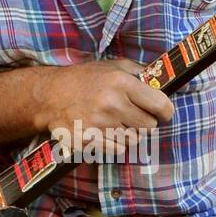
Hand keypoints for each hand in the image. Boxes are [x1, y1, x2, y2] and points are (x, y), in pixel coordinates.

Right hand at [35, 57, 174, 158]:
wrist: (50, 95)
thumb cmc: (85, 79)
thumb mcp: (113, 66)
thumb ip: (139, 73)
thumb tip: (162, 82)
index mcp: (121, 82)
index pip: (160, 105)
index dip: (166, 112)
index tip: (162, 113)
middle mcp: (112, 104)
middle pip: (149, 127)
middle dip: (144, 122)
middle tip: (132, 116)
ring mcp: (99, 124)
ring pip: (134, 140)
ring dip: (129, 134)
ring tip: (115, 122)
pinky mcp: (89, 140)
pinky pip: (117, 150)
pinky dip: (114, 143)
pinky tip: (104, 132)